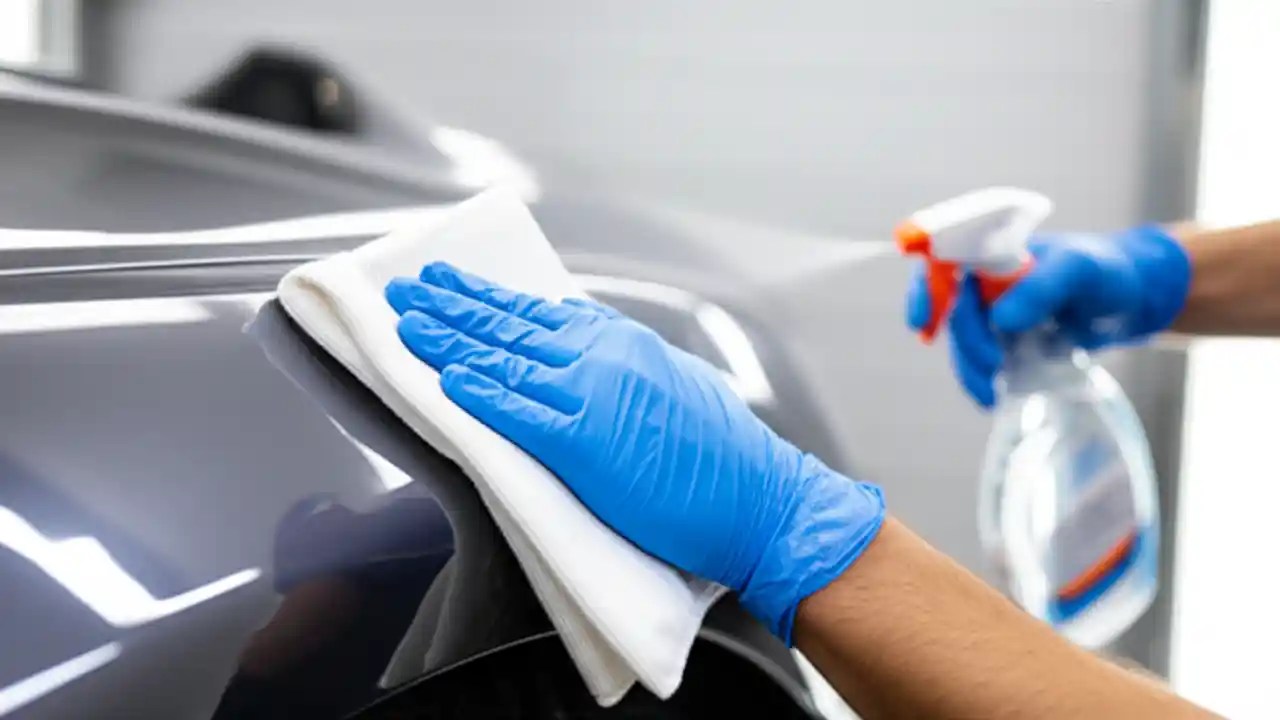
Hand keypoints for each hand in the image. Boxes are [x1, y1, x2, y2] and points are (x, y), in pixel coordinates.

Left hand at [386, 262, 884, 642]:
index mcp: (625, 344)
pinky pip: (517, 408)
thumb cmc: (724, 460)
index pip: (543, 313)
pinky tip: (447, 376)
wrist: (761, 502)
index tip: (459, 286)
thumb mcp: (672, 387)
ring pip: (505, 356)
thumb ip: (622, 367)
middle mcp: (605, 357)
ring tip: (408, 320)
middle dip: (457, 305)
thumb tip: (582, 352)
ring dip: (450, 337)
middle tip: (413, 287)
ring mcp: (593, 395)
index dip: (494, 299)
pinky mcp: (584, 441)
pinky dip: (479, 390)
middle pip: (513, 325)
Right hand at [906, 225, 1190, 406]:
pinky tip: (994, 396)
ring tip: (993, 391)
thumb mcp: (1080, 271)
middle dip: (965, 341)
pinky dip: (979, 380)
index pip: (943, 261)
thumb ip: (1041, 288)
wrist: (1132, 299)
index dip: (927, 290)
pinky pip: (977, 361)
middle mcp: (985, 279)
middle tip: (993, 363)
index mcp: (994, 249)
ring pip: (961, 341)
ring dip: (969, 368)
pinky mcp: (1003, 339)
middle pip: (950, 309)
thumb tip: (1001, 319)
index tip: (923, 322)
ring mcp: (992, 310)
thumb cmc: (1106, 271)